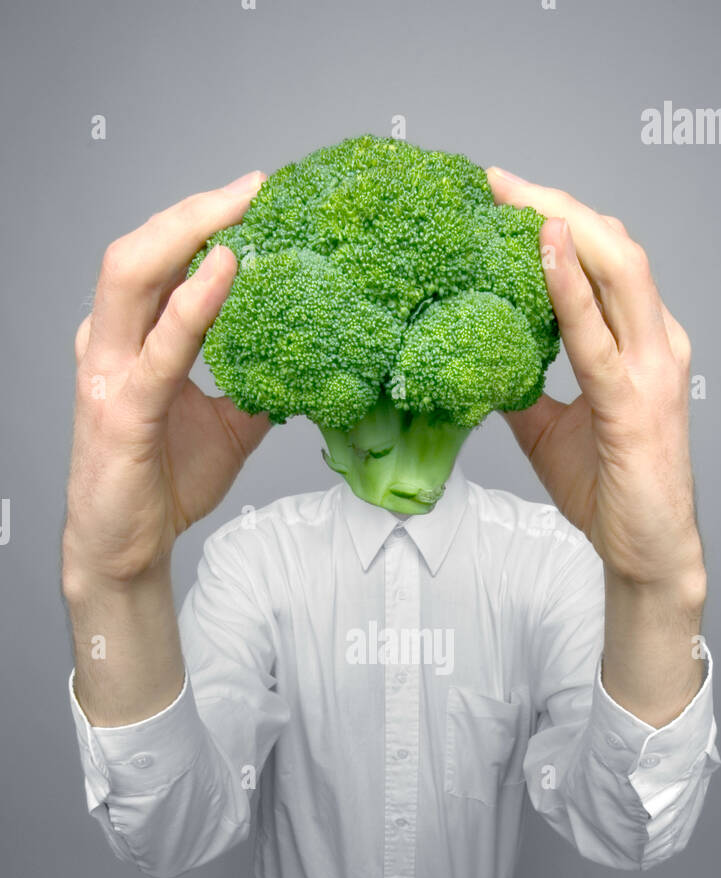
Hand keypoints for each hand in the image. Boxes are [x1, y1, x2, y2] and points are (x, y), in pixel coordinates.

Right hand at [63, 171, 269, 586]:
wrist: (128, 548)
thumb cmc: (164, 482)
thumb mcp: (228, 424)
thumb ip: (256, 382)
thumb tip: (312, 360)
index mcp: (128, 339)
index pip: (160, 260)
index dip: (203, 221)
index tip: (260, 196)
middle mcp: (109, 344)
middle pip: (140, 249)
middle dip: (196, 209)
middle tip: (256, 186)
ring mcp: (109, 375)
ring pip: (133, 276)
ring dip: (188, 232)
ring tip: (241, 208)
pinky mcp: (121, 412)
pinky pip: (160, 348)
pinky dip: (193, 305)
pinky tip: (226, 273)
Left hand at [486, 169, 704, 590]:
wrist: (645, 553)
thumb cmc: (607, 489)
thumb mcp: (549, 428)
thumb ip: (522, 386)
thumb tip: (473, 361)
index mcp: (641, 343)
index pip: (603, 260)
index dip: (556, 219)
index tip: (501, 196)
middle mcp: (658, 343)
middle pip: (612, 246)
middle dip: (554, 203)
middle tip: (495, 181)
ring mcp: (653, 369)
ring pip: (617, 269)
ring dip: (562, 225)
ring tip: (513, 197)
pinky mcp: (635, 404)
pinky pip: (598, 336)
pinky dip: (570, 287)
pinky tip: (542, 252)